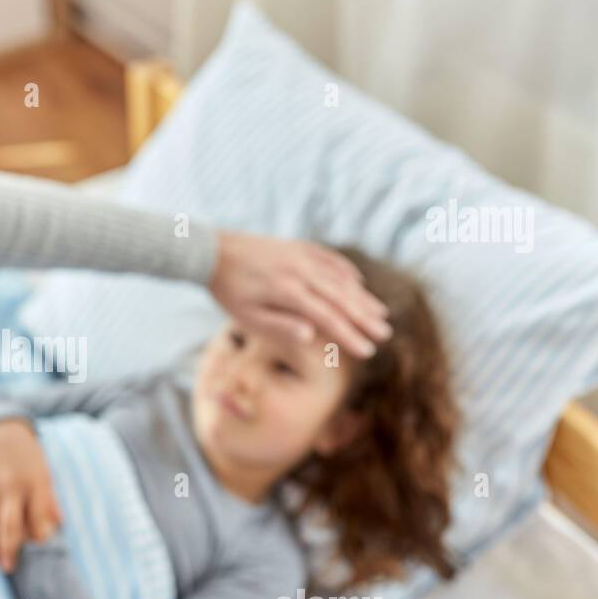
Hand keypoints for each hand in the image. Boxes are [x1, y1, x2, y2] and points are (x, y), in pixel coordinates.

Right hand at [0, 420, 61, 572]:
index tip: (36, 547)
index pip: (37, 519)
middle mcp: (13, 484)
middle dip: (9, 549)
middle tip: (8, 568)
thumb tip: (59, 524)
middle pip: (9, 524)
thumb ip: (50, 499)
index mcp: (36, 483)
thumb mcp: (45, 473)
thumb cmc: (29, 457)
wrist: (3, 430)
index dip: (37, 537)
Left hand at [210, 232, 391, 357]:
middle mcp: (300, 271)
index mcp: (288, 291)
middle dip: (365, 318)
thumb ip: (279, 326)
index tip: (368, 351)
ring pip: (340, 278)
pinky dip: (346, 271)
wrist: (212, 251)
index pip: (328, 317)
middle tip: (385, 335)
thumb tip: (311, 336)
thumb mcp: (246, 316)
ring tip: (380, 314)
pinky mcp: (299, 247)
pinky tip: (358, 283)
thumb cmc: (228, 291)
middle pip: (341, 297)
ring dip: (362, 296)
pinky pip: (330, 259)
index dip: (350, 335)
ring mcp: (302, 256)